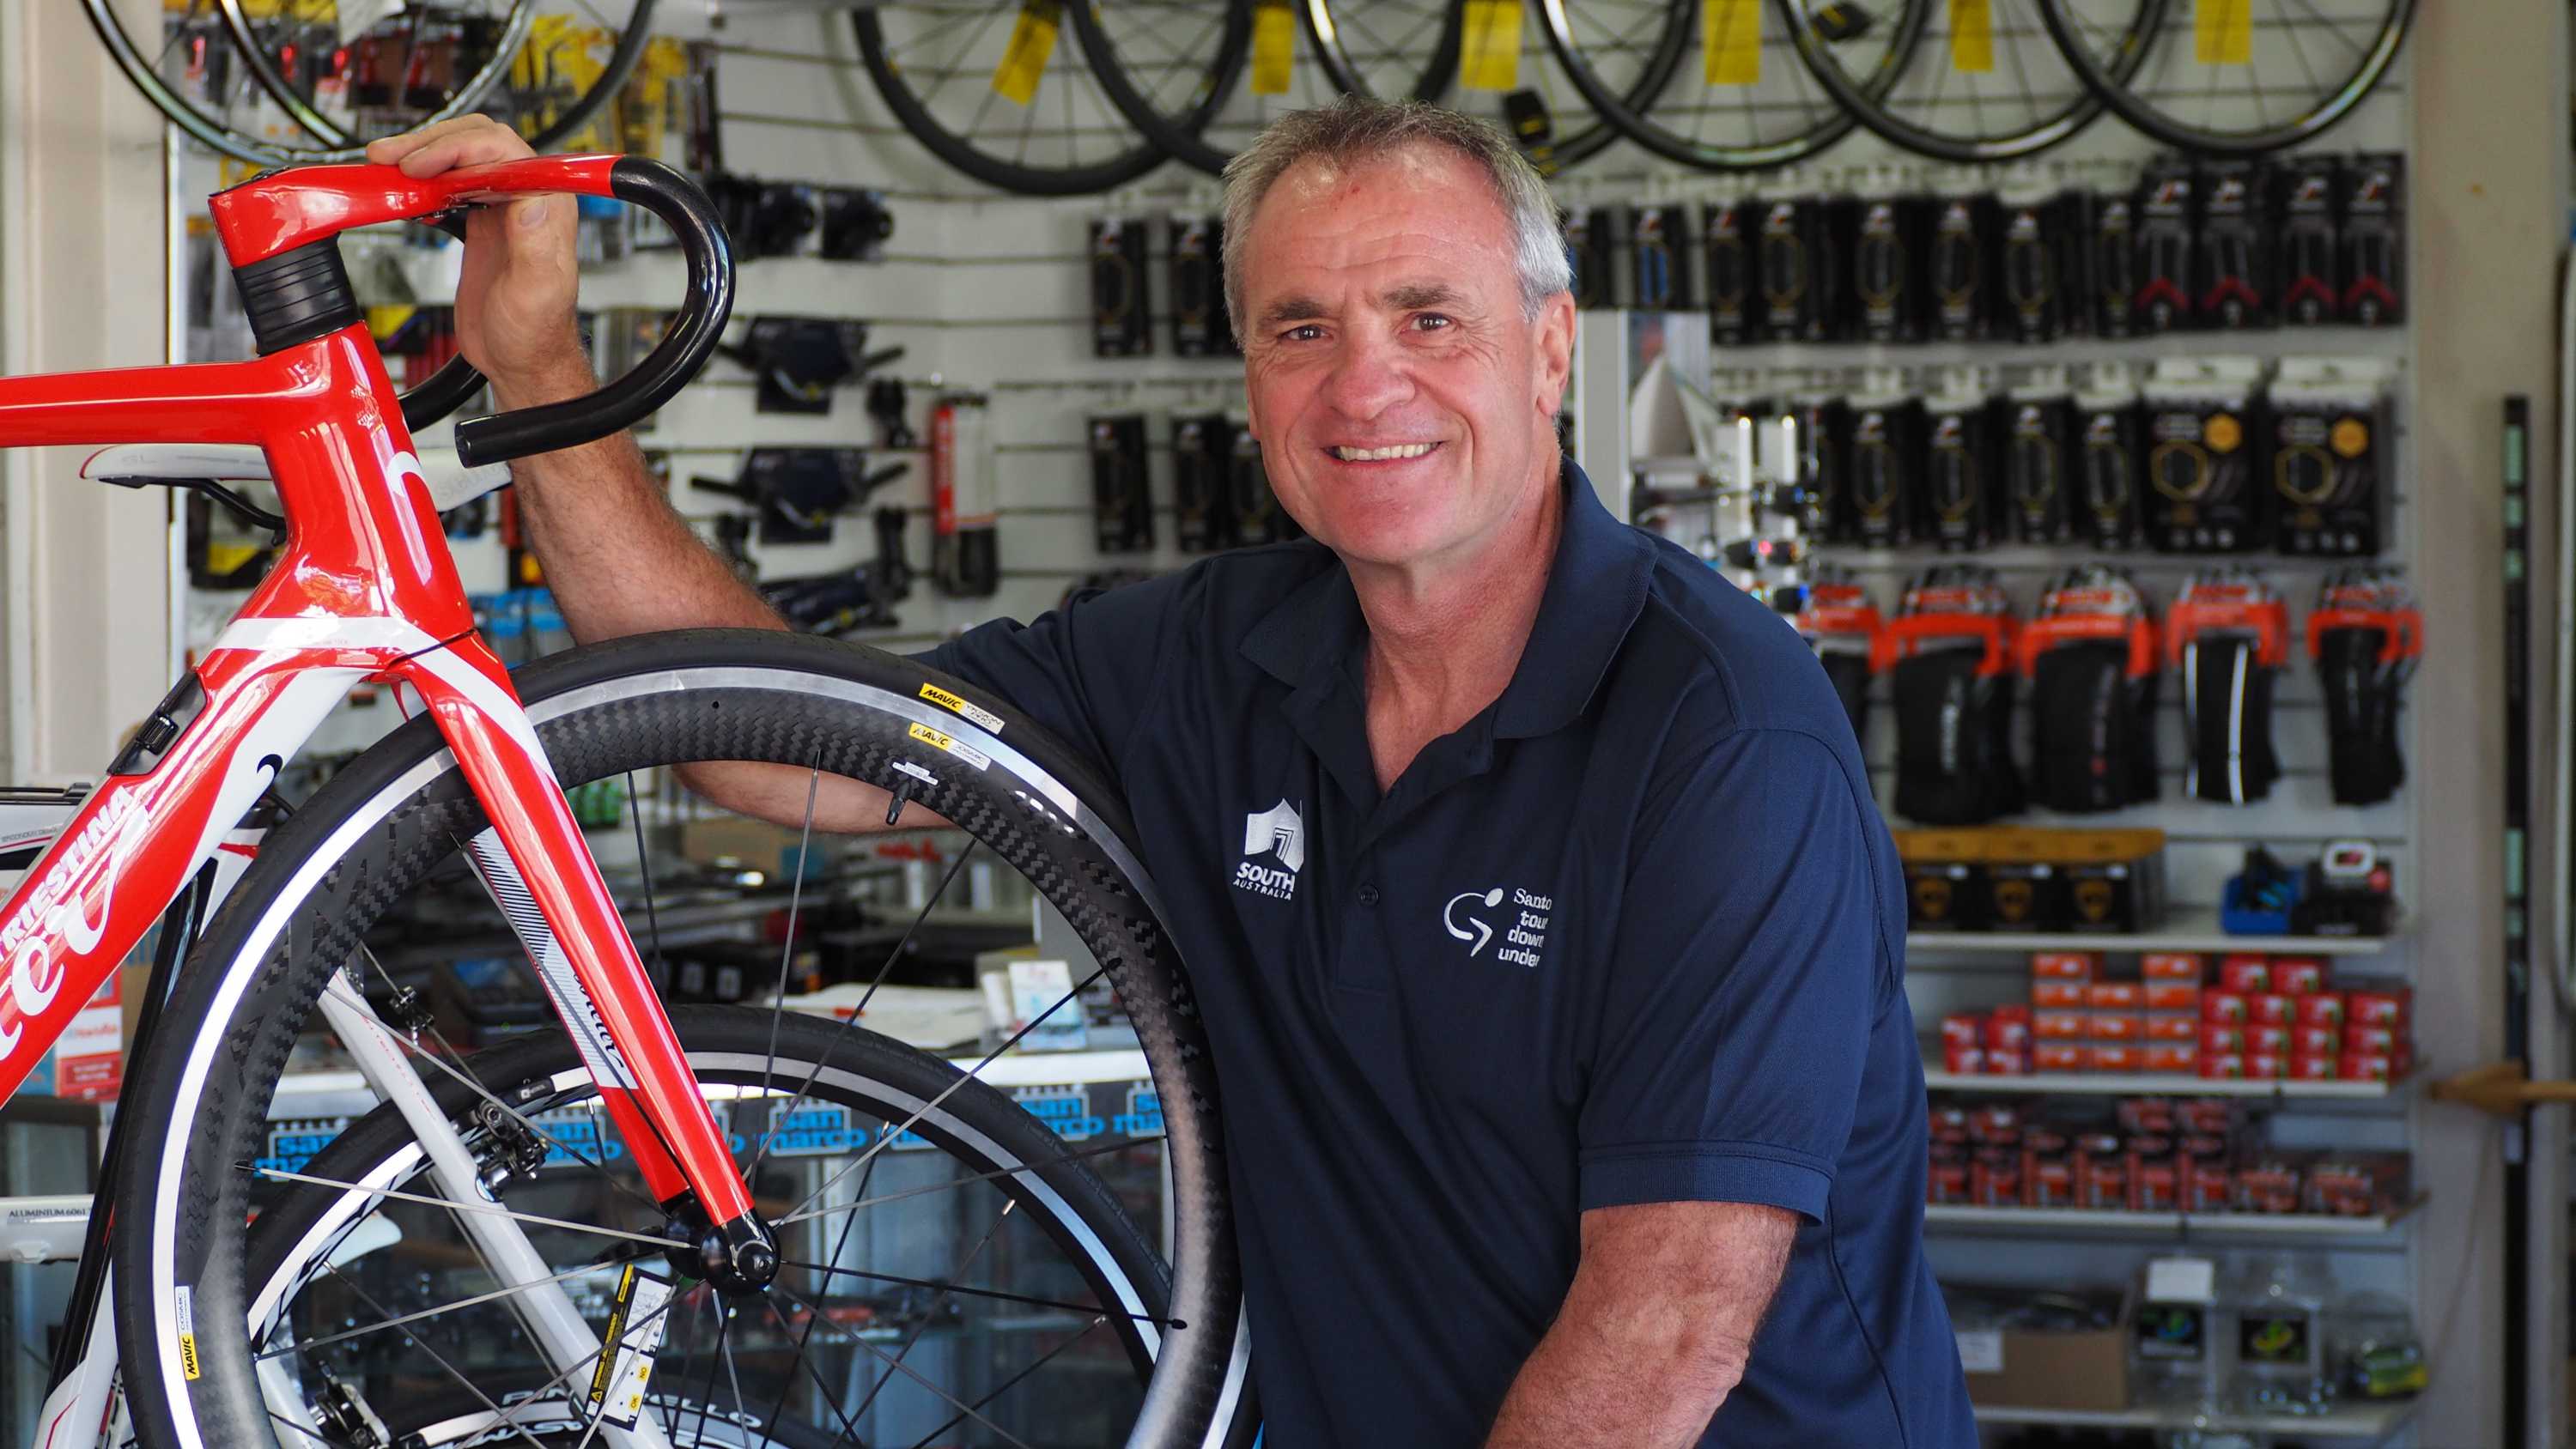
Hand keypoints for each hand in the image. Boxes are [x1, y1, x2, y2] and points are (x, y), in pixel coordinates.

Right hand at [366, 118, 587, 403]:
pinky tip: (403, 188)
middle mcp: (527, 199)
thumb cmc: (535, 335)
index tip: (420, 165)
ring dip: (421, 156)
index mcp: (547, 206)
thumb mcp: (536, 293)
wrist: (520, 361)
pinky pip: (448, 184)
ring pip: (460, 158)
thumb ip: (536, 246)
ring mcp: (501, 208)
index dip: (456, 149)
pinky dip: (422, 180)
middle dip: (431, 143)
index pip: (501, 151)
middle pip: (477, 144)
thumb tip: (531, 200)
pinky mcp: (479, 221)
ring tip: (385, 164)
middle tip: (391, 158)